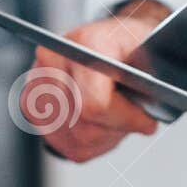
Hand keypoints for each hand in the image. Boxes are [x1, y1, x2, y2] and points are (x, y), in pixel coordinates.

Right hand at [19, 0, 169, 162]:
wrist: (113, 40)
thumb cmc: (132, 46)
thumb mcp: (153, 53)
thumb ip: (150, 77)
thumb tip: (149, 106)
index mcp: (83, 42)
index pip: (94, 103)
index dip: (125, 118)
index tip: (146, 120)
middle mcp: (52, 61)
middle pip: (85, 126)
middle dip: (118, 127)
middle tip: (135, 117)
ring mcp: (37, 86)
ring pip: (78, 139)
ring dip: (106, 135)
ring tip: (117, 115)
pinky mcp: (33, 111)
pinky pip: (69, 146)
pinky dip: (92, 141)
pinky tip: (101, 122)